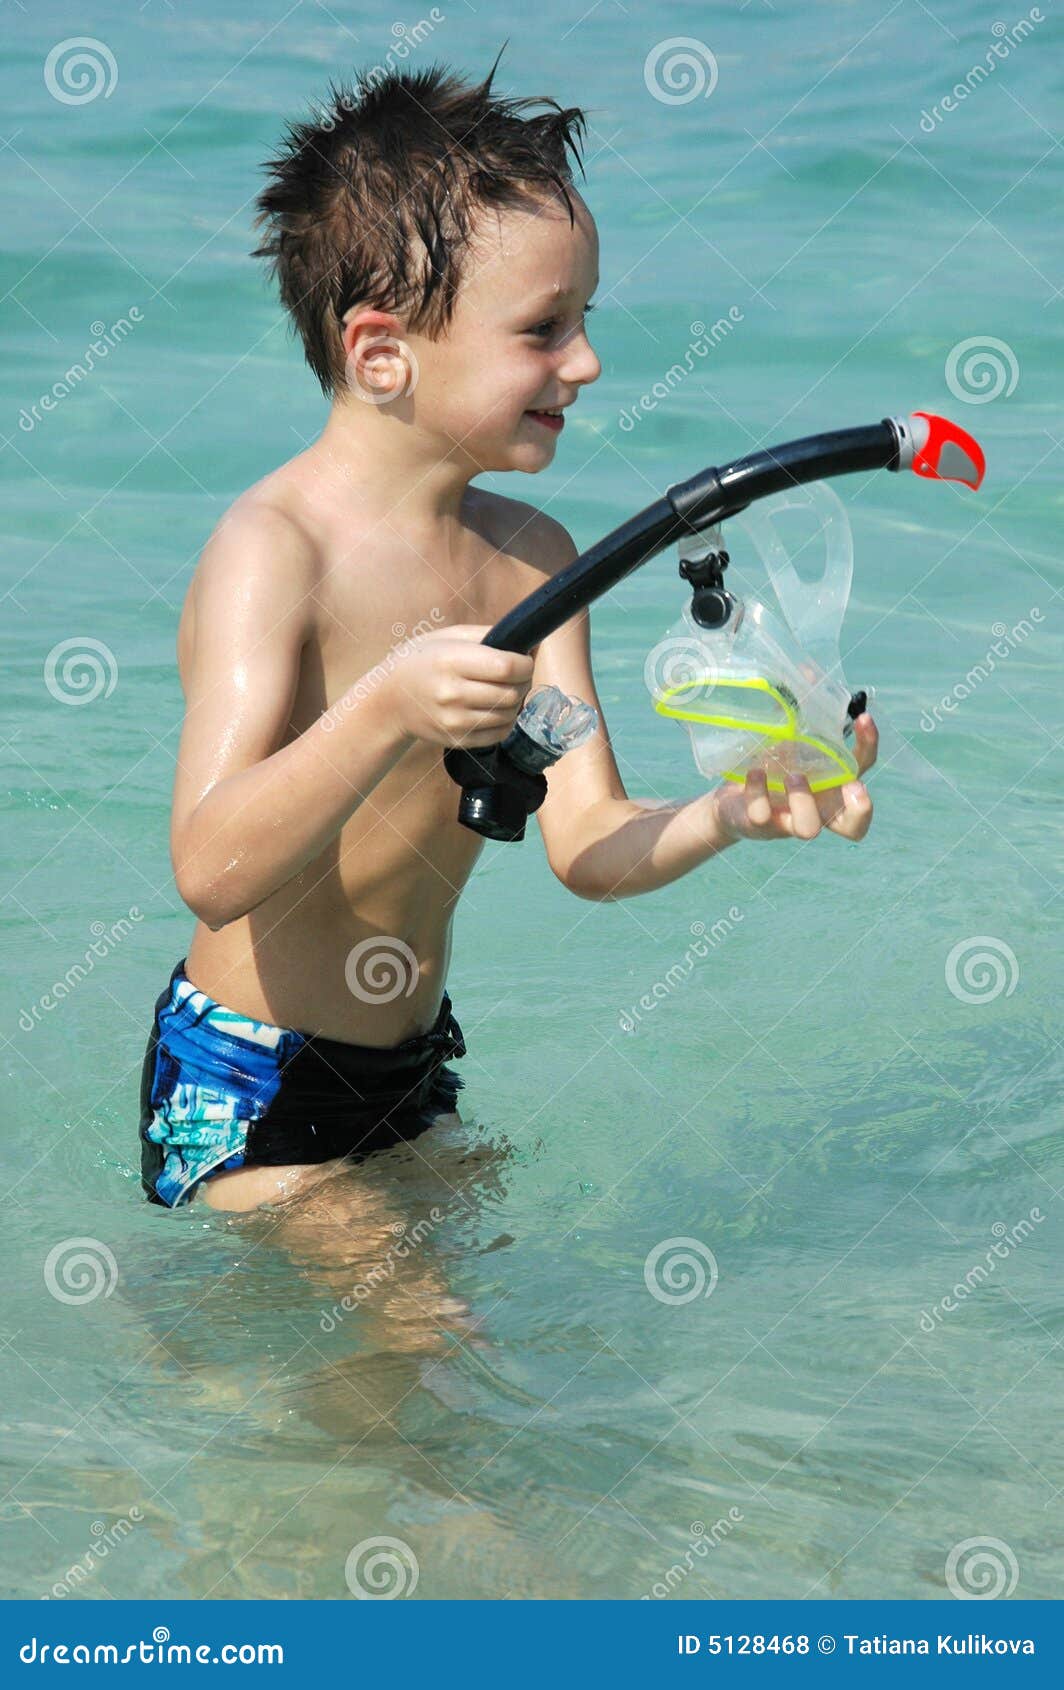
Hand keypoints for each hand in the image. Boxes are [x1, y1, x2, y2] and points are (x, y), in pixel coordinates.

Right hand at [386, 625, 534, 749]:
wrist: (390, 699)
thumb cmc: (422, 661)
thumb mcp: (448, 637)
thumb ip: (489, 636)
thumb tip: (531, 642)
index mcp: (451, 661)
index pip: (507, 667)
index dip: (525, 664)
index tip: (523, 660)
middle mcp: (452, 693)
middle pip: (512, 693)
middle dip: (523, 682)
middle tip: (517, 675)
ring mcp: (455, 720)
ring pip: (509, 714)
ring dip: (515, 702)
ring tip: (505, 690)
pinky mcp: (457, 739)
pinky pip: (499, 734)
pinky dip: (506, 721)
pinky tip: (496, 709)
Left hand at [711, 714, 877, 844]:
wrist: (730, 801)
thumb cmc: (768, 766)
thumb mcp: (786, 737)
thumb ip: (800, 711)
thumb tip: (807, 669)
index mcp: (831, 784)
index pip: (863, 767)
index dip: (869, 745)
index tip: (863, 718)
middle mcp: (817, 809)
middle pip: (854, 826)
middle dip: (859, 807)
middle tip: (849, 784)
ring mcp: (789, 821)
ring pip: (810, 828)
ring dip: (803, 800)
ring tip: (792, 775)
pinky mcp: (760, 826)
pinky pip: (763, 815)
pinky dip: (758, 792)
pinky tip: (753, 772)